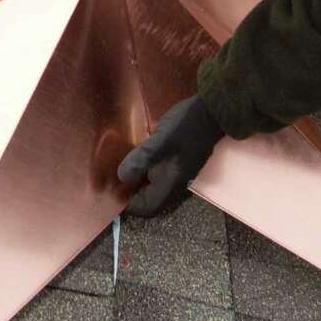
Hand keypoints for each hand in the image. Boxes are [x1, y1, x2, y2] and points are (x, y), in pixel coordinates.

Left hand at [117, 95, 224, 215]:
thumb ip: (142, 159)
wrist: (212, 112)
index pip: (146, 208)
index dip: (127, 205)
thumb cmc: (186, 127)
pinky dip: (143, 170)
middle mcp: (175, 184)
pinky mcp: (178, 162)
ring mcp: (177, 174)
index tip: (110, 190)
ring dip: (136, 180)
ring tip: (117, 166)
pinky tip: (134, 155)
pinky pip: (157, 174)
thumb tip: (121, 178)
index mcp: (171, 185)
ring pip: (152, 186)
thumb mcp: (161, 141)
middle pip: (148, 198)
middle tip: (109, 177)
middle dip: (129, 192)